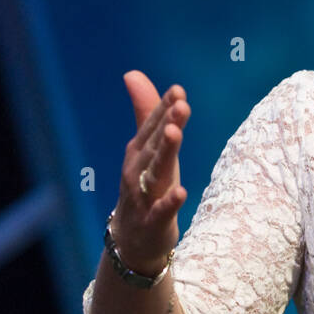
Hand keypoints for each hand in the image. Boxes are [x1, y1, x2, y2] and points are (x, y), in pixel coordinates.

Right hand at [111, 71, 189, 272]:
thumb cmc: (146, 187)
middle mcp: (137, 171)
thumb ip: (145, 112)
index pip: (152, 126)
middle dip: (166, 124)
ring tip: (175, 133)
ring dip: (165, 153)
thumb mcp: (149, 150)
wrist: (132, 240)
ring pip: (154, 173)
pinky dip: (170, 202)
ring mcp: (144, 197)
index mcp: (139, 152)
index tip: (179, 90)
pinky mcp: (153, 222)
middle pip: (153, 145)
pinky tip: (182, 191)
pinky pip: (161, 211)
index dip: (164, 108)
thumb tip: (132, 73)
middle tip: (181, 104)